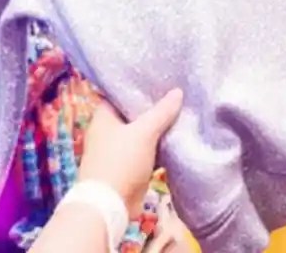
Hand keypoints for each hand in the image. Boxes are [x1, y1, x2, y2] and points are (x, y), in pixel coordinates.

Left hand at [78, 89, 183, 215]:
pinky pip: (147, 152)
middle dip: (153, 109)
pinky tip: (178, 140)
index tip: (158, 80)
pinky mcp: (129, 168)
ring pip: (142, 135)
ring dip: (158, 130)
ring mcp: (118, 151)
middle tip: (175, 95)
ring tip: (181, 114)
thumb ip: (161, 112)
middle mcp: (108, 132)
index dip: (137, 88)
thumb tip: (177, 92)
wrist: (110, 205)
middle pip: (133, 115)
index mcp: (103, 118)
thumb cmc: (121, 161)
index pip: (120, 95)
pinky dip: (159, 148)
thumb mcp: (144, 132)